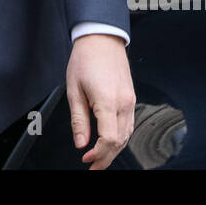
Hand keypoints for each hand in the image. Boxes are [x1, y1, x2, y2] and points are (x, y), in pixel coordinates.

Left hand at [65, 33, 134, 168]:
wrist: (101, 39)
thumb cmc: (86, 59)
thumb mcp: (74, 90)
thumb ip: (78, 119)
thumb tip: (80, 142)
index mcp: (108, 100)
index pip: (109, 139)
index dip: (98, 154)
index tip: (86, 158)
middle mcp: (124, 102)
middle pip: (120, 141)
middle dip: (106, 158)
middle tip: (93, 166)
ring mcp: (130, 100)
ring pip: (127, 134)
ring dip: (115, 150)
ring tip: (100, 158)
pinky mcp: (131, 97)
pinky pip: (129, 123)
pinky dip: (121, 137)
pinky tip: (110, 141)